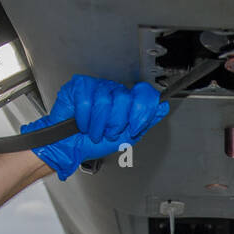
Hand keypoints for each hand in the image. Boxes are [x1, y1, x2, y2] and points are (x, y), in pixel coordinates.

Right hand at [21, 75, 169, 178]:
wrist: (70, 148)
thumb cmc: (93, 143)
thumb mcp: (126, 137)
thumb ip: (145, 121)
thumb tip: (163, 107)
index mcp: (127, 101)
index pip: (144, 93)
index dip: (141, 111)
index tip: (134, 126)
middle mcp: (113, 91)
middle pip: (125, 99)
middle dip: (116, 123)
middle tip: (108, 132)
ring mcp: (97, 86)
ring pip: (105, 101)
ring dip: (98, 124)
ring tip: (94, 131)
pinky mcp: (79, 86)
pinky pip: (86, 101)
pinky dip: (84, 119)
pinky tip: (82, 124)